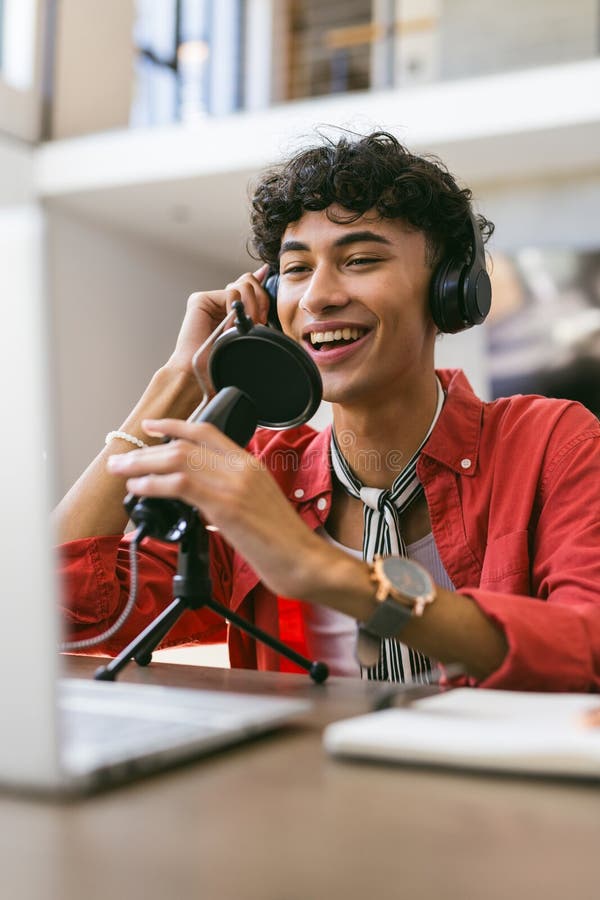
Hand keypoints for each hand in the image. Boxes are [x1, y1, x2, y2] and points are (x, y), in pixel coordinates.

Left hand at [106, 417, 333, 600]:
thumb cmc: (283, 543)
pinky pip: (181, 485)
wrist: (305, 560)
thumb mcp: (257, 507)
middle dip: (147, 450)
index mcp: (251, 464)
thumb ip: (229, 495)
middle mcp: (241, 467)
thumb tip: (199, 502)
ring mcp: (234, 485)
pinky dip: (154, 484)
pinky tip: (140, 489)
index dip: (175, 425)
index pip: (208, 431)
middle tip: (121, 459)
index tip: (152, 426)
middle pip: (185, 445)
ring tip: (122, 472)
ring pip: (178, 460)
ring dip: (143, 464)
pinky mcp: (227, 506)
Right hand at [167, 264, 270, 381]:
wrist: (200, 374)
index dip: (262, 284)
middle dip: (262, 300)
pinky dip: (235, 310)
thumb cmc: (221, 363)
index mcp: (232, 310)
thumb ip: (255, 310)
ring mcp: (210, 300)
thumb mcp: (248, 335)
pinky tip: (230, 327)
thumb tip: (265, 282)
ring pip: (244, 286)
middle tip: (260, 321)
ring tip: (246, 326)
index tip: (270, 279)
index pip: (250, 286)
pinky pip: (231, 293)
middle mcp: (221, 302)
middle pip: (249, 281)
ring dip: (252, 307)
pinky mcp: (200, 300)